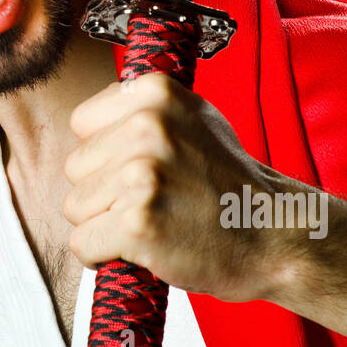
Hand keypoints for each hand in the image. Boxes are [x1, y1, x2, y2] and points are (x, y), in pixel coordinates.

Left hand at [63, 72, 306, 302]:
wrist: (273, 236)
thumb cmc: (229, 184)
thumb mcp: (193, 119)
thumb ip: (141, 111)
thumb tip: (88, 118)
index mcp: (155, 92)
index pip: (81, 122)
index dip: (105, 153)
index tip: (140, 168)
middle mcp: (147, 126)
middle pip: (74, 167)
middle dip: (103, 191)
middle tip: (153, 201)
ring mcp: (141, 174)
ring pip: (74, 206)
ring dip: (104, 224)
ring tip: (152, 221)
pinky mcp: (137, 222)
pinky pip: (82, 243)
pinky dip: (103, 255)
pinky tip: (141, 247)